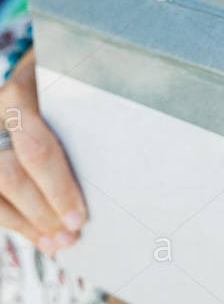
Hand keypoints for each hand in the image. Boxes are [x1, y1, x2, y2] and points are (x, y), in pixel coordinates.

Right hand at [0, 48, 86, 253]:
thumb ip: (91, 109)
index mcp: (20, 93)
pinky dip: (16, 219)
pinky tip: (39, 236)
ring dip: (27, 223)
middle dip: (42, 213)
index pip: (36, 149)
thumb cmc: (64, 69)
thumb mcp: (76, 77)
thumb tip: (130, 154)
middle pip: (10, 176)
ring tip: (58, 243)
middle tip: (72, 235)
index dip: (57, 188)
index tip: (79, 216)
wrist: (24, 59)